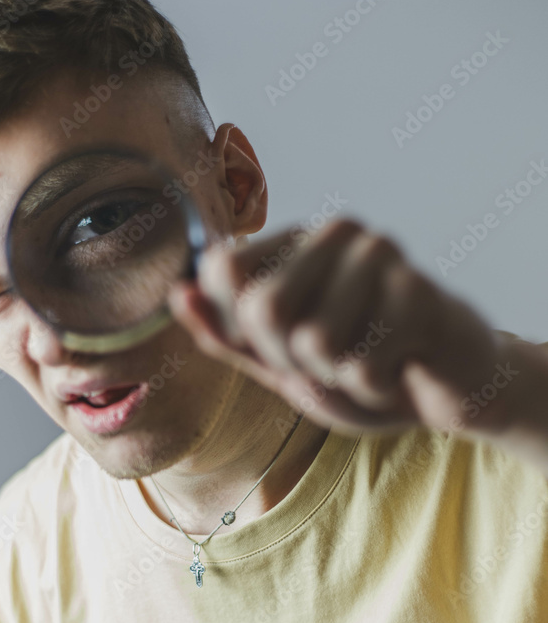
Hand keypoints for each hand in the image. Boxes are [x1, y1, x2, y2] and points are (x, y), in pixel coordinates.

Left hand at [167, 218, 513, 438]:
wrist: (445, 388)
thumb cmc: (360, 367)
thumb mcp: (281, 363)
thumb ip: (227, 336)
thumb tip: (177, 294)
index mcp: (296, 241)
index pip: (223, 272)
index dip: (242, 330)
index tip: (285, 342)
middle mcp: (336, 233)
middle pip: (263, 309)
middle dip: (292, 359)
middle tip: (333, 358)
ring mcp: (381, 257)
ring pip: (314, 342)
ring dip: (338, 376)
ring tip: (370, 358)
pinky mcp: (419, 292)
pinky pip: (361, 367)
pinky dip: (374, 388)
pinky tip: (399, 367)